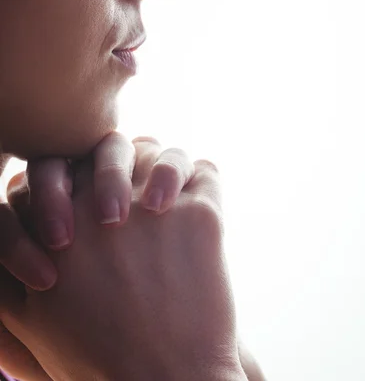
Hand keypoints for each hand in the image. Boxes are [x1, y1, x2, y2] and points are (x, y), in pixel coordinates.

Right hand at [2, 142, 245, 380]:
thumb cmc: (94, 357)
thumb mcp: (29, 318)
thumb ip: (11, 262)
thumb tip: (14, 214)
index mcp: (59, 219)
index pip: (63, 162)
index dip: (73, 175)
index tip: (87, 197)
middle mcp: (104, 199)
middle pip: (111, 147)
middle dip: (114, 161)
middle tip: (127, 186)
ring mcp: (155, 202)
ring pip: (159, 150)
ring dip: (159, 163)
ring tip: (161, 191)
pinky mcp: (203, 215)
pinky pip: (205, 170)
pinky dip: (199, 177)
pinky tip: (192, 197)